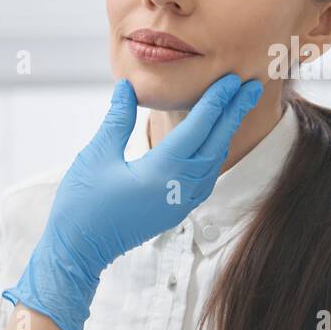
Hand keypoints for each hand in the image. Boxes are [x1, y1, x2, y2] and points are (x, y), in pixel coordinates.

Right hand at [2, 72, 262, 329]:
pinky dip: (213, 155)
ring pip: (213, 162)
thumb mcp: (96, 155)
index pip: (198, 128)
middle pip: (215, 143)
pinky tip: (212, 144)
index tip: (232, 79)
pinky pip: (204, 179)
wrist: (79, 250)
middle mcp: (178, 187)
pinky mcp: (174, 211)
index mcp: (161, 170)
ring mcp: (179, 202)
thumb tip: (126, 87)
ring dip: (226, 133)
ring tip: (235, 109)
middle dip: (233, 113)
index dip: (216, 100)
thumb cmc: (82, 204)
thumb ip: (117, 120)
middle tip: (252, 86)